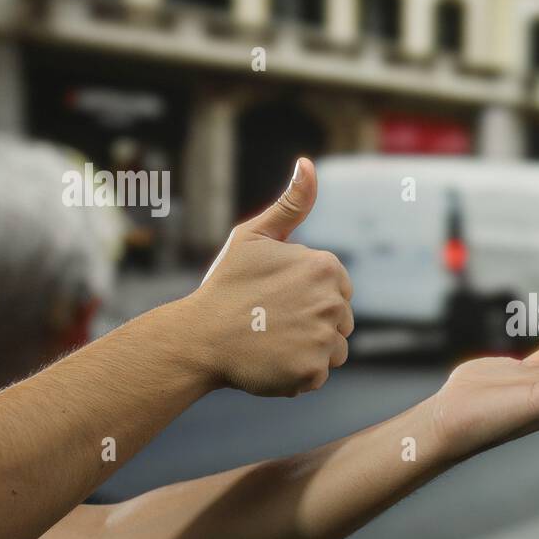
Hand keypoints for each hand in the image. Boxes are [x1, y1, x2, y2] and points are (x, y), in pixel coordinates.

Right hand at [182, 158, 353, 396]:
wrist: (197, 338)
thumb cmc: (226, 286)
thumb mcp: (254, 237)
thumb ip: (290, 204)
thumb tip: (307, 163)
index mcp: (326, 267)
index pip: (338, 289)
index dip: (308, 296)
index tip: (277, 299)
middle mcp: (332, 301)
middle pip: (341, 320)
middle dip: (313, 323)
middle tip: (271, 323)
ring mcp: (324, 338)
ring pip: (335, 350)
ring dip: (310, 351)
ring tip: (272, 343)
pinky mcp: (313, 371)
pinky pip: (318, 375)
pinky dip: (298, 374)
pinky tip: (271, 362)